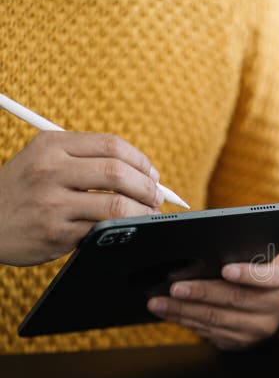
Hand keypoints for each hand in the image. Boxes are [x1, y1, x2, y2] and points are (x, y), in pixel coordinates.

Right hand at [0, 132, 162, 265]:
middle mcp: (50, 170)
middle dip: (148, 187)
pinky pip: (103, 230)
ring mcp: (52, 203)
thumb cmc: (23, 189)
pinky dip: (122, 229)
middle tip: (157, 197)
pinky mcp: (56, 232)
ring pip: (116, 205)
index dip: (141, 161)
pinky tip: (126, 229)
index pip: (112, 145)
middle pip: (118, 173)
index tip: (152, 175)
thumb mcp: (43, 159)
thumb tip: (143, 172)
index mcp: (51, 145)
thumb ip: (86, 158)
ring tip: (147, 214)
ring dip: (142, 212)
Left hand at [147, 257, 278, 349]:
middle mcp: (278, 306)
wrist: (278, 301)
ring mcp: (262, 328)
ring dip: (185, 312)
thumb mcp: (266, 259)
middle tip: (174, 288)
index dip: (247, 274)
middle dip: (201, 293)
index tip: (226, 270)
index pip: (269, 277)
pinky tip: (173, 315)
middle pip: (236, 300)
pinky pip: (212, 334)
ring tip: (161, 303)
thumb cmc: (264, 271)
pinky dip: (190, 323)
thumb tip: (204, 256)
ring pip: (219, 320)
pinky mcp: (245, 342)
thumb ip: (246, 256)